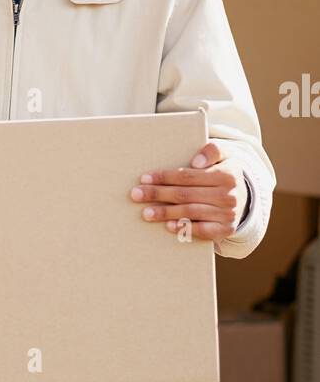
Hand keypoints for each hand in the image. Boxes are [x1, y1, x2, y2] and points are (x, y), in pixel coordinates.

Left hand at [129, 140, 247, 241]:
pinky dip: (184, 228)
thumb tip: (196, 162)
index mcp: (227, 174)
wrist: (245, 196)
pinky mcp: (226, 230)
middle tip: (136, 195)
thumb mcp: (225, 154)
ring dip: (165, 213)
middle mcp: (228, 195)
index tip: (144, 178)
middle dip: (158, 194)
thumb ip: (212, 150)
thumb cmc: (224, 172)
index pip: (188, 176)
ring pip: (190, 212)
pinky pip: (202, 230)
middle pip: (185, 194)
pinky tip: (168, 226)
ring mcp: (228, 214)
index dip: (164, 177)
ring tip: (146, 213)